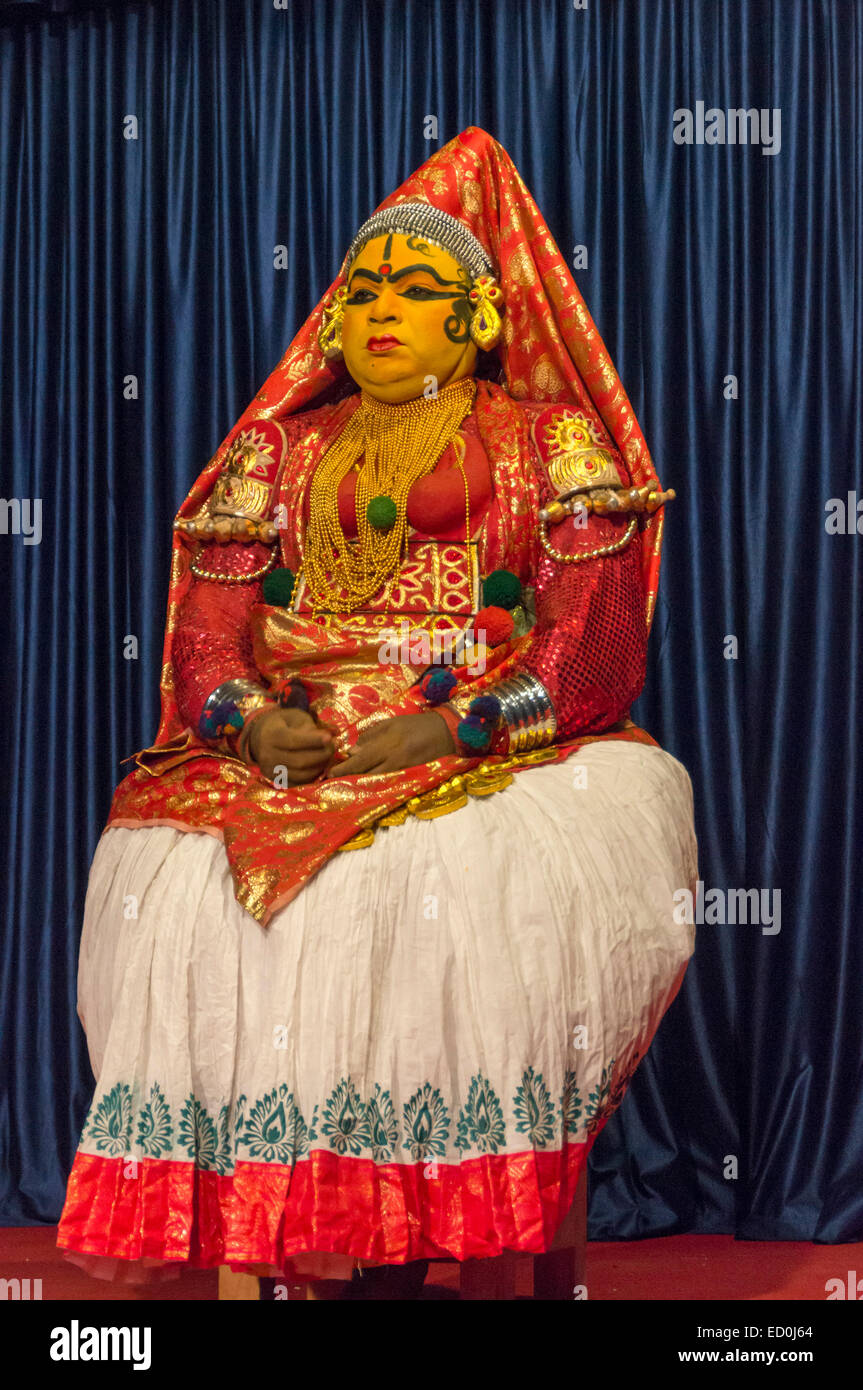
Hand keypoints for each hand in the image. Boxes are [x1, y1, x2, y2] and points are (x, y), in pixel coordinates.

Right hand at [244, 706, 333, 784]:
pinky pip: (299, 782)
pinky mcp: (276, 780)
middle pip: (299, 761)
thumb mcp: (295, 717)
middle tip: (333, 747)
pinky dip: (312, 776)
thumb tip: (331, 735)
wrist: (260, 738)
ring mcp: (270, 770)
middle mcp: (267, 755)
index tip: (329, 738)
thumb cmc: (283, 724)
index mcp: (271, 735)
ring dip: (319, 767)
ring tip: (328, 756)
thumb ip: (310, 726)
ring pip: (301, 775)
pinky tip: (319, 765)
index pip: (293, 741)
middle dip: (321, 755)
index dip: (313, 741)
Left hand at [325, 711, 454, 778]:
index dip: (343, 769)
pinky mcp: (410, 777)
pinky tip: (366, 787)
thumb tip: (352, 751)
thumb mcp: (392, 723)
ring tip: (344, 786)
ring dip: (359, 784)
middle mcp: (393, 760)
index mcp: (387, 744)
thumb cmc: (416, 724)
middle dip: (347, 779)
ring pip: (375, 782)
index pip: (359, 761)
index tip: (328, 774)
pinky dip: (376, 785)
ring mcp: (402, 771)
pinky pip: (388, 784)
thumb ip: (371, 736)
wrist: (446, 732)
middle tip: (330, 784)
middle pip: (365, 775)